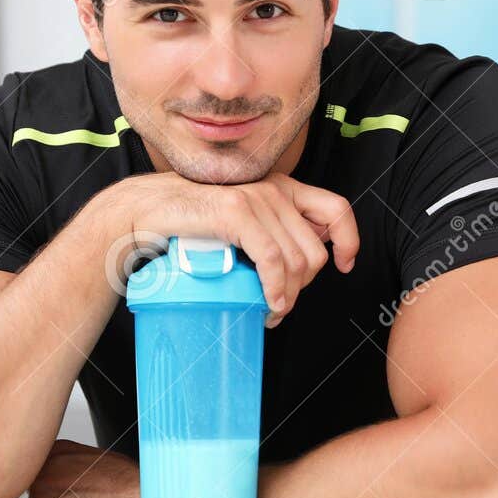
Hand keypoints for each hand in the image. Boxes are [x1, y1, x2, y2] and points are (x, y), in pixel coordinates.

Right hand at [98, 171, 359, 326]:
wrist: (148, 211)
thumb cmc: (195, 222)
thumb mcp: (244, 220)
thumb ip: (274, 229)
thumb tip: (304, 262)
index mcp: (282, 186)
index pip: (336, 208)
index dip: (348, 239)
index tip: (344, 264)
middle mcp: (274, 188)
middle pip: (314, 250)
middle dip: (303, 287)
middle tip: (281, 304)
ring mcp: (256, 198)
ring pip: (296, 261)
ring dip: (288, 296)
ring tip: (271, 311)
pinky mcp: (236, 212)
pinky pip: (272, 261)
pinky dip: (275, 289)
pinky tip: (270, 305)